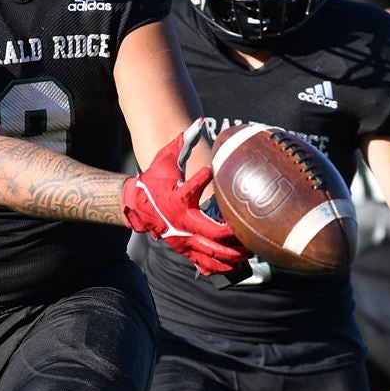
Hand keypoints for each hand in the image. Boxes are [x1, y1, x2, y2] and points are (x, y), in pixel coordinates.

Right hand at [122, 123, 251, 275]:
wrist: (138, 206)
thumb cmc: (155, 182)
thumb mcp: (165, 160)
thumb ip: (183, 143)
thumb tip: (198, 123)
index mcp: (178, 198)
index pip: (192, 188)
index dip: (202, 179)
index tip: (210, 171)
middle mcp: (182, 221)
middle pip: (214, 234)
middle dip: (235, 236)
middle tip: (251, 233)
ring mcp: (184, 238)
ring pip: (212, 253)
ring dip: (233, 255)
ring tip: (249, 251)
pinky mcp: (183, 248)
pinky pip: (204, 264)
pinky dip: (220, 267)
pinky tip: (235, 265)